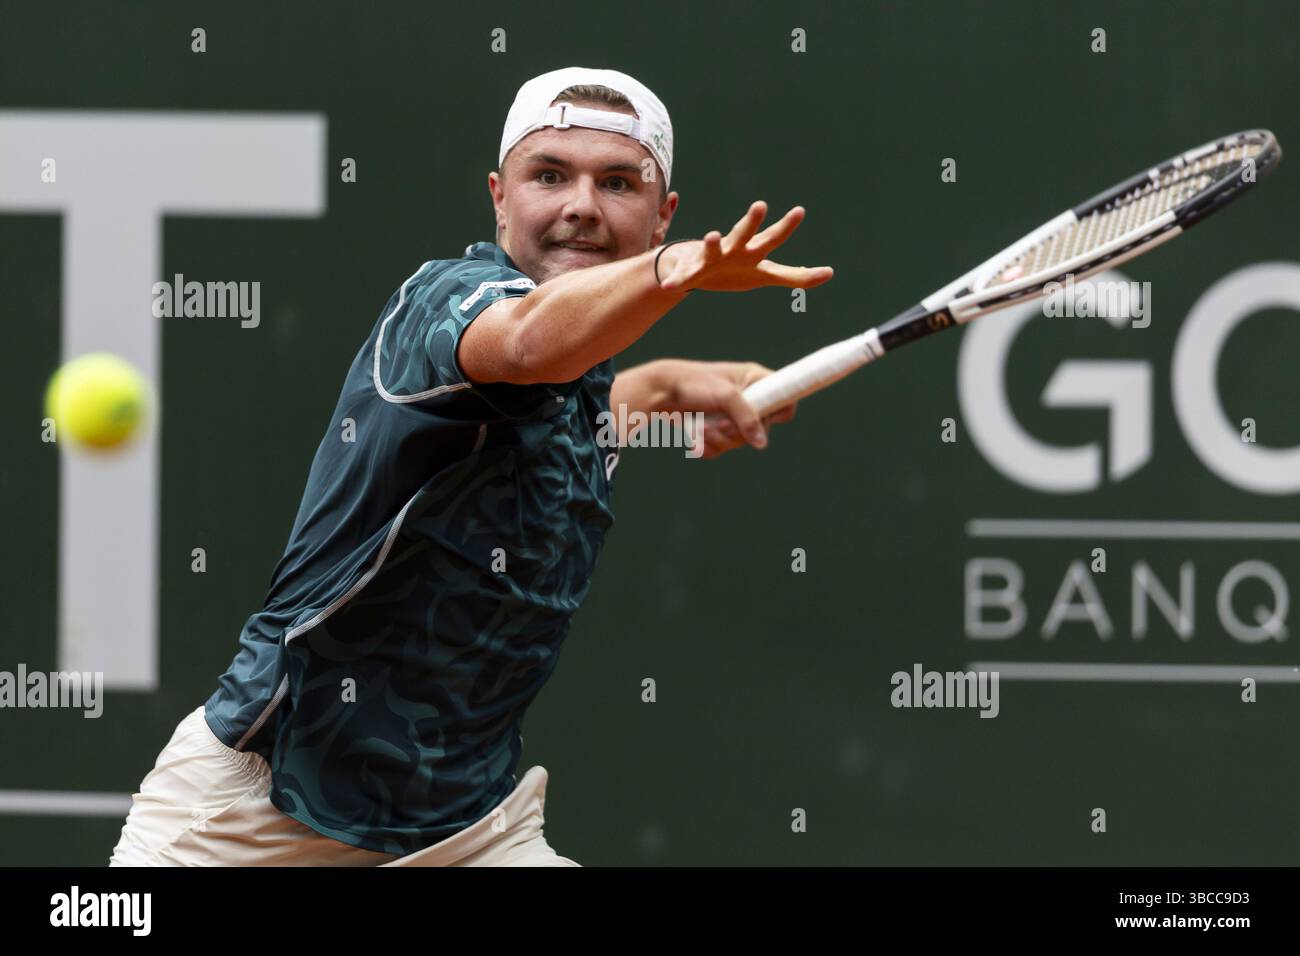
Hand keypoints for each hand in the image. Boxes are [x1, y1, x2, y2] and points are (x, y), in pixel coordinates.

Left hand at [653, 359, 796, 459]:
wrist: (659, 392)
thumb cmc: (694, 384)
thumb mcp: (726, 396)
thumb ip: (747, 418)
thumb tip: (762, 444)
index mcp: (754, 380)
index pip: (785, 398)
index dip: (781, 410)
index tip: (767, 416)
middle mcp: (747, 399)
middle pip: (761, 429)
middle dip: (738, 431)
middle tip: (722, 425)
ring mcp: (731, 416)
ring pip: (739, 442)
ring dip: (720, 439)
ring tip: (702, 428)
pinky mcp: (716, 430)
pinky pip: (722, 449)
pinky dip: (709, 446)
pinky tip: (695, 434)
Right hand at [656, 201, 833, 292]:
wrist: (695, 268)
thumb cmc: (735, 269)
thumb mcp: (766, 274)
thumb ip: (796, 275)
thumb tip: (830, 273)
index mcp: (751, 251)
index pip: (772, 238)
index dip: (786, 226)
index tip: (800, 210)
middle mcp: (732, 249)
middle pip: (744, 234)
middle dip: (751, 222)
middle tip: (760, 206)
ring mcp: (710, 258)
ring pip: (712, 249)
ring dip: (712, 243)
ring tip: (713, 236)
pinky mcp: (690, 271)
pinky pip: (683, 278)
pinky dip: (677, 281)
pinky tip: (670, 287)